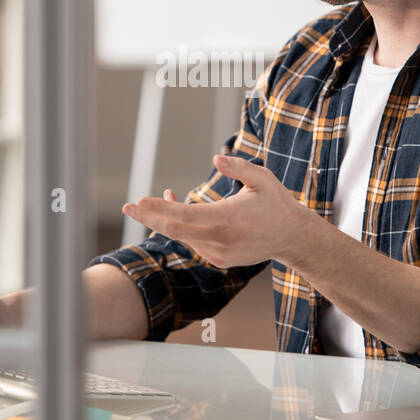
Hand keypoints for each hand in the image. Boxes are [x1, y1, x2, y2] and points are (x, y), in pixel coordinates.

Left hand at [121, 154, 315, 268]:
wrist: (292, 237)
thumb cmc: (276, 203)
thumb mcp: (262, 178)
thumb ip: (239, 167)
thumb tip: (216, 158)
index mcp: (227, 219)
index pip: (183, 215)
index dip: (159, 208)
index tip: (138, 201)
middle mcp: (220, 240)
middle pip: (175, 230)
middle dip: (149, 217)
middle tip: (128, 206)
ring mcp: (219, 254)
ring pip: (184, 236)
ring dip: (168, 218)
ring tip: (165, 196)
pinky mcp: (220, 261)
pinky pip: (194, 242)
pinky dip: (183, 228)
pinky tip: (181, 210)